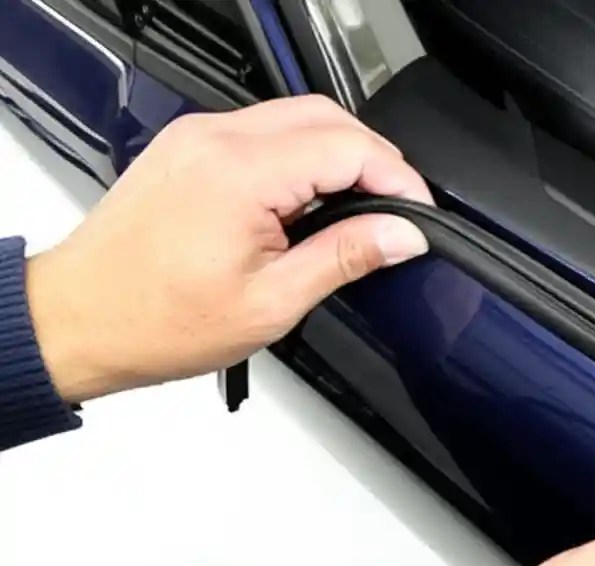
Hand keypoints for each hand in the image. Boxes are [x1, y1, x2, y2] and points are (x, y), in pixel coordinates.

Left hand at [24, 95, 432, 402]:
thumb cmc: (155, 319)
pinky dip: (300, 157)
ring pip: (297, 117)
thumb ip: (345, 257)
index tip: (417, 215)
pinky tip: (307, 203)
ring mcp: (198, 138)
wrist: (78, 320)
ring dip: (338, 156)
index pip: (349, 147)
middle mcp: (216, 139)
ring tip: (355, 212)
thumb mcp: (272, 302)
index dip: (397, 179)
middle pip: (327, 118)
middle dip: (375, 161)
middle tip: (396, 212)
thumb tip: (402, 234)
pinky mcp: (188, 147)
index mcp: (240, 173)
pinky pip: (263, 131)